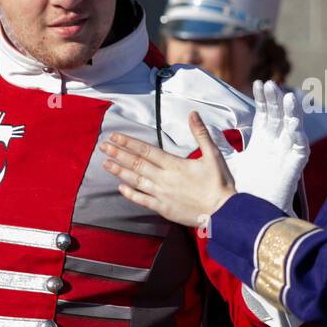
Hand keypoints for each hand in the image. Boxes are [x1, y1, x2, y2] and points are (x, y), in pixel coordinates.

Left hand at [99, 113, 236, 227]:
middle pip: (136, 163)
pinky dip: (130, 193)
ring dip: (120, 171)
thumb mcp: (213, 155)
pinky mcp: (163, 208)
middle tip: (103, 146)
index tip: (115, 136)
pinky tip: (120, 187)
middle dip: (118, 154)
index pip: (146, 150)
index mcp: (174, 164)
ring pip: (135, 181)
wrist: (223, 212)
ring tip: (105, 164)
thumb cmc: (219, 183)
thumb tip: (193, 114)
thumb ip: (200, 134)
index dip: (128, 142)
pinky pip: (142, 200)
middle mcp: (164, 178)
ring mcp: (161, 194)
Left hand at [224, 81, 309, 210]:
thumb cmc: (243, 187)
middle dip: (276, 100)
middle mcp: (276, 143)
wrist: (253, 213)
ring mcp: (286, 154)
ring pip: (293, 128)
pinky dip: (299, 136)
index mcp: (262, 139)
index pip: (264, 113)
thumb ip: (218, 142)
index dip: (263, 99)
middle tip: (271, 85)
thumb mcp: (227, 160)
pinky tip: (294, 125)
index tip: (258, 83)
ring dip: (292, 113)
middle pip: (278, 116)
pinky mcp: (294, 167)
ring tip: (289, 98)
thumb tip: (203, 124)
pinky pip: (300, 148)